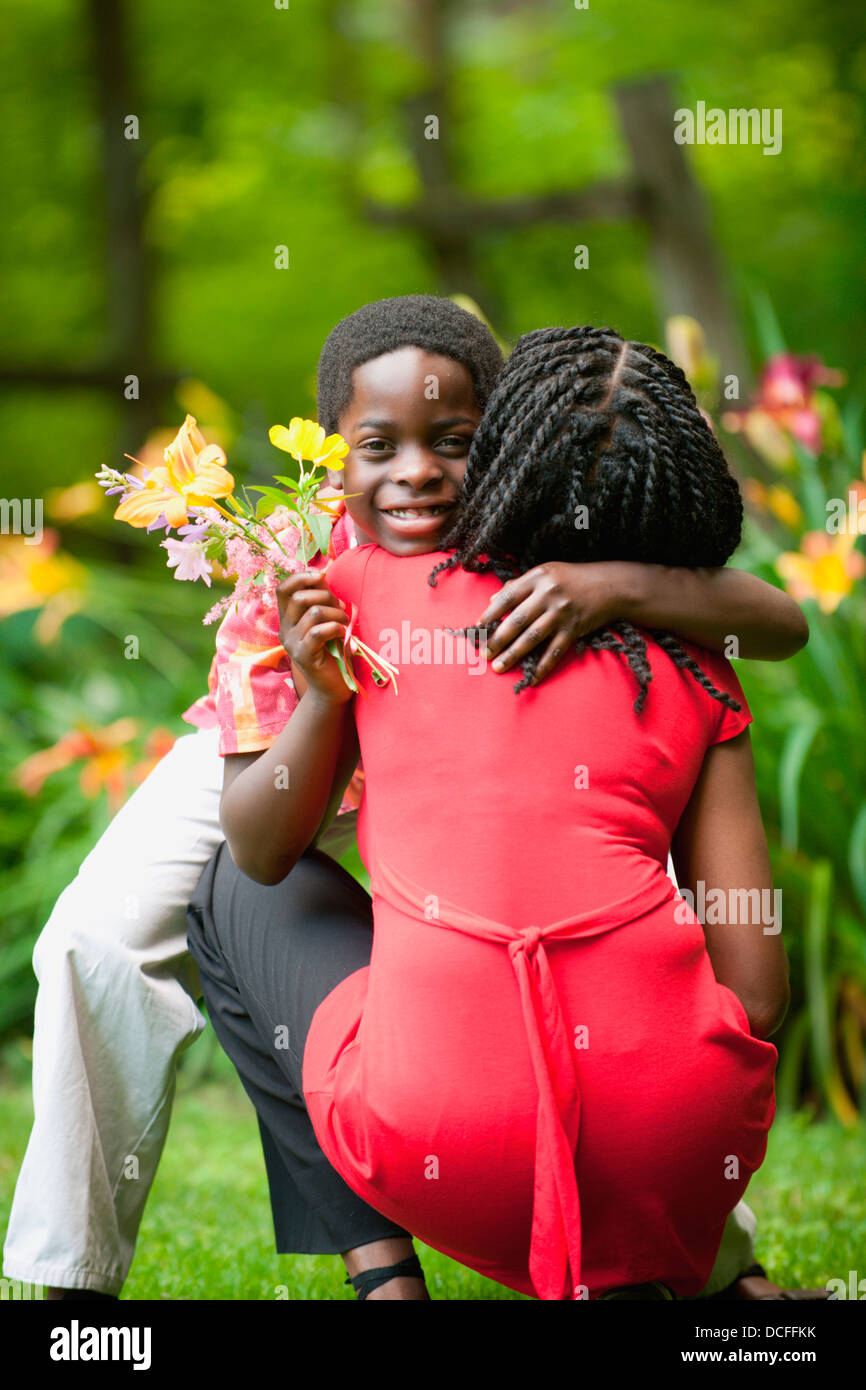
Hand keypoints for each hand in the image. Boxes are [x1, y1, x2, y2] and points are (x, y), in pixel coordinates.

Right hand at [277, 570, 352, 705]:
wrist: (333, 687)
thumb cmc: (333, 651)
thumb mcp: (326, 619)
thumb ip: (321, 599)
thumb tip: (321, 575)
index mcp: (287, 618)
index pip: (283, 589)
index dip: (301, 577)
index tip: (322, 577)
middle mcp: (285, 630)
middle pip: (300, 597)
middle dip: (326, 596)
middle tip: (341, 609)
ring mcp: (292, 643)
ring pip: (313, 613)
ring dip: (336, 613)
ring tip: (345, 623)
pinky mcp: (303, 656)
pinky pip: (318, 631)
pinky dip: (335, 628)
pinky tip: (343, 635)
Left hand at [475, 560, 628, 683]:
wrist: (611, 585)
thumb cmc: (573, 578)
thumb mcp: (547, 573)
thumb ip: (520, 585)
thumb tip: (492, 599)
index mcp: (538, 577)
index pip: (508, 597)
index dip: (490, 613)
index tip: (477, 628)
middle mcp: (548, 594)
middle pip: (516, 620)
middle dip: (497, 640)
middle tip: (483, 654)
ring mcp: (562, 612)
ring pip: (532, 638)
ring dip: (513, 655)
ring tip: (498, 667)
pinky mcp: (574, 629)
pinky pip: (554, 651)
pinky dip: (543, 667)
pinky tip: (531, 678)